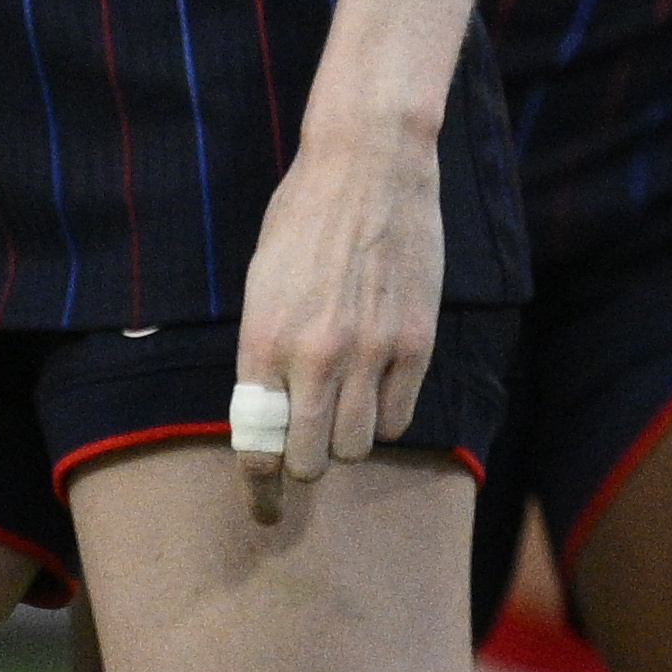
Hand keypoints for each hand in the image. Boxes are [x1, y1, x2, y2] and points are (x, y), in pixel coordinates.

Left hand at [229, 115, 443, 522]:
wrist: (369, 164)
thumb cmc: (304, 219)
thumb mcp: (261, 285)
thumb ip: (264, 354)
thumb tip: (272, 415)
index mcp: (263, 340)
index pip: (256, 446)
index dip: (258, 489)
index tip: (263, 508)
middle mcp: (314, 355)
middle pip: (310, 461)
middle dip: (305, 463)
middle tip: (309, 448)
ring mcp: (370, 351)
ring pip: (357, 447)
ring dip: (347, 440)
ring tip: (346, 410)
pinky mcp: (416, 341)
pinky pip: (399, 418)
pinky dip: (385, 417)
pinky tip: (379, 391)